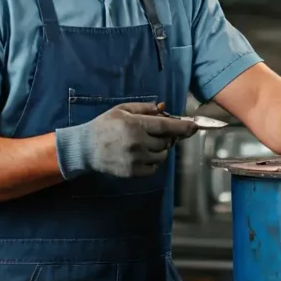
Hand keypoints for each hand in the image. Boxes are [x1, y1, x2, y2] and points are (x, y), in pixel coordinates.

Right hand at [55, 102, 198, 178]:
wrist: (85, 148)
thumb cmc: (105, 125)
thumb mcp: (123, 110)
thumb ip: (145, 108)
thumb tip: (164, 108)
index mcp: (136, 125)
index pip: (167, 126)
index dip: (183, 126)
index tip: (195, 126)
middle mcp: (138, 143)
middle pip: (167, 142)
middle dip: (167, 137)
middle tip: (158, 133)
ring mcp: (135, 159)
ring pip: (162, 156)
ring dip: (160, 149)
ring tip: (147, 143)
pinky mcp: (133, 172)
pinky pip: (154, 168)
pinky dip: (153, 161)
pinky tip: (142, 154)